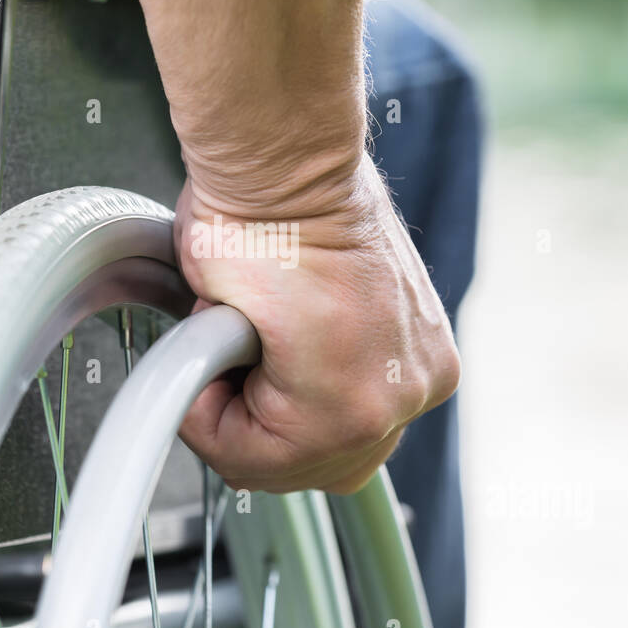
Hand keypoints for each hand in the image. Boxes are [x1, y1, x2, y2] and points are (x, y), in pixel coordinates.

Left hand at [173, 152, 460, 493]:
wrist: (293, 161)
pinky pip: (376, 401)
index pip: (256, 464)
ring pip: (347, 444)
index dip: (209, 426)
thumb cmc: (246, 222)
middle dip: (258, 428)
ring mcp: (423, 371)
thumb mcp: (198, 325)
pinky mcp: (431, 347)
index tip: (197, 383)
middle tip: (226, 374)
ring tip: (266, 356)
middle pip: (311, 467)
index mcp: (344, 406)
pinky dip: (335, 389)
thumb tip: (210, 402)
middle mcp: (399, 397)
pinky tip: (305, 351)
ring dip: (298, 415)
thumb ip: (210, 387)